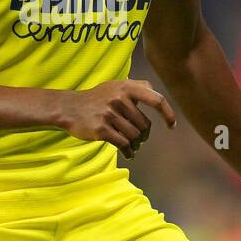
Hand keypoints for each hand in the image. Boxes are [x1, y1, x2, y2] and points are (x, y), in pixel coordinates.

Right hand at [57, 79, 176, 158]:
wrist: (68, 107)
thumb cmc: (97, 98)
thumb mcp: (116, 86)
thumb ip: (138, 87)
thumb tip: (159, 98)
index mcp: (126, 87)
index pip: (156, 100)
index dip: (168, 114)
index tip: (172, 126)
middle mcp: (119, 99)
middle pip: (144, 125)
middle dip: (144, 136)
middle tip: (140, 140)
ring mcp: (109, 114)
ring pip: (134, 136)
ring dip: (136, 145)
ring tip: (133, 146)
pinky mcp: (101, 129)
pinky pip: (123, 144)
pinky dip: (129, 152)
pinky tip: (129, 154)